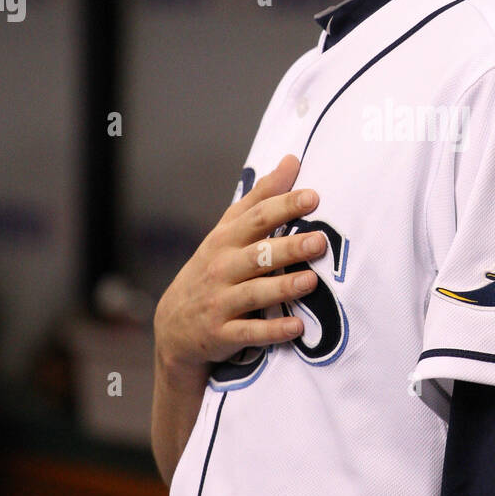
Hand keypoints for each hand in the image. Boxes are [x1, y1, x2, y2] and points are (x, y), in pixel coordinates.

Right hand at [153, 154, 324, 375]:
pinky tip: (297, 327)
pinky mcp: (222, 334)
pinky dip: (272, 331)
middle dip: (289, 247)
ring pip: (254, 293)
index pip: (256, 218)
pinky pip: (249, 332)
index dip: (284, 207)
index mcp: (225, 240)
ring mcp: (220, 302)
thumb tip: (292, 160)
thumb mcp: (227, 231)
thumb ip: (260, 198)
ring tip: (311, 281)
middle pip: (258, 255)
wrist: (174, 326)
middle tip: (319, 241)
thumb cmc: (212, 269)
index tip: (313, 197)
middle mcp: (221, 269)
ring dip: (283, 288)